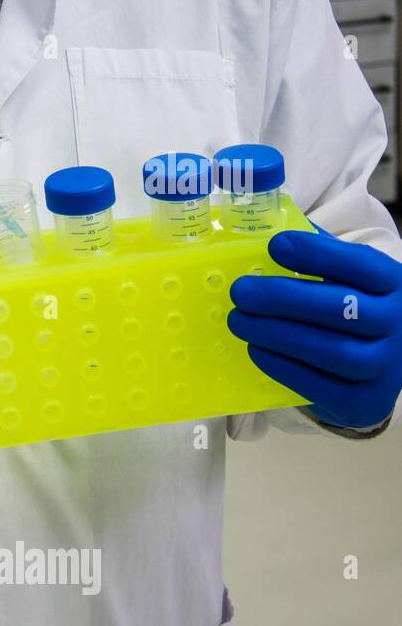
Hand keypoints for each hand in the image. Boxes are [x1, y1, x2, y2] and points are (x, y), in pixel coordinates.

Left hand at [229, 228, 401, 429]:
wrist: (384, 366)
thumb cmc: (356, 310)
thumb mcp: (353, 279)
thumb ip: (323, 254)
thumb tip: (274, 224)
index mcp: (395, 284)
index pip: (360, 265)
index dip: (317, 254)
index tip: (275, 246)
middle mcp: (399, 323)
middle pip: (342, 309)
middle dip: (284, 298)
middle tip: (241, 291)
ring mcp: (385, 366)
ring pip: (331, 351)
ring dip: (277, 335)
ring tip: (239, 321)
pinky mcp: (364, 401)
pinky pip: (320, 385)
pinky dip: (283, 367)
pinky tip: (256, 351)